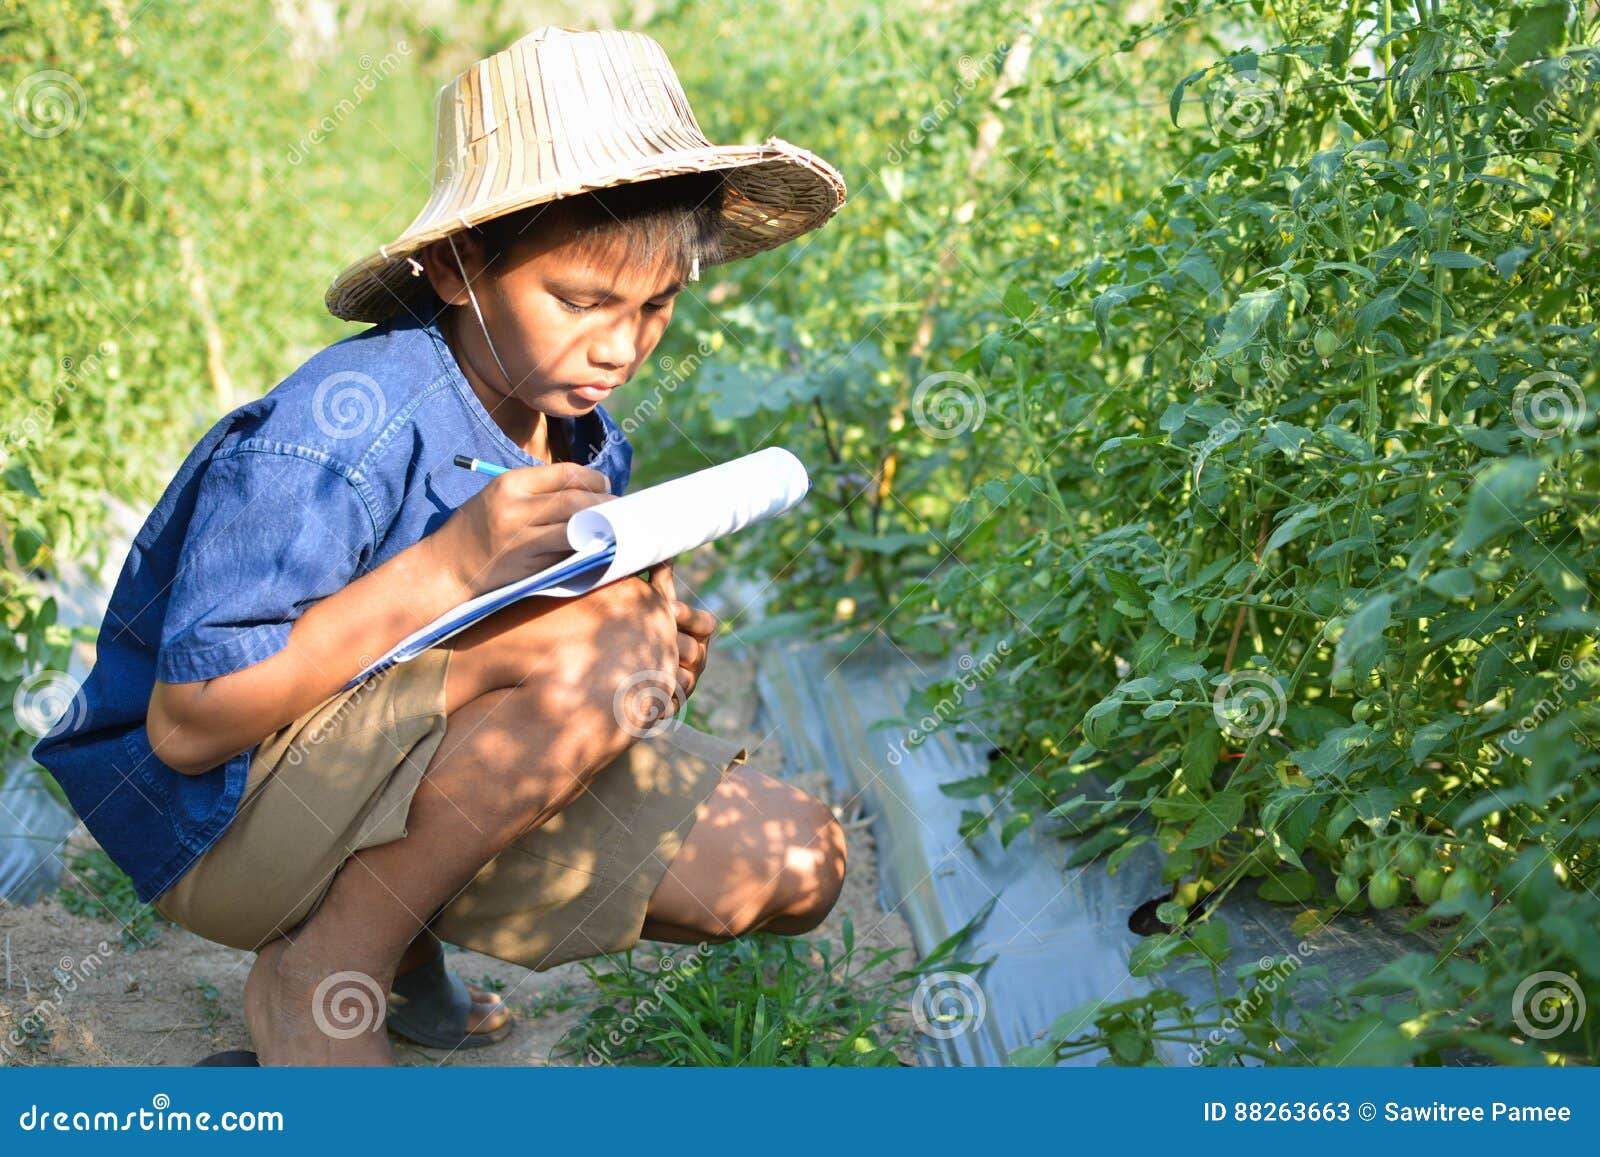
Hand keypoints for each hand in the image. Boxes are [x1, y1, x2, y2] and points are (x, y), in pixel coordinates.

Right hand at [428, 463, 614, 597]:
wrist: (447, 568)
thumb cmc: (477, 529)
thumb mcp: (499, 496)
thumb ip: (538, 491)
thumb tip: (587, 489)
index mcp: (510, 483)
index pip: (566, 473)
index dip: (594, 479)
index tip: (606, 486)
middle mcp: (516, 508)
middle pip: (576, 499)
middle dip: (605, 502)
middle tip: (619, 507)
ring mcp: (523, 539)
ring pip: (576, 526)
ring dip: (602, 526)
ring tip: (614, 526)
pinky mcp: (529, 565)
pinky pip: (568, 553)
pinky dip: (588, 548)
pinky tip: (598, 546)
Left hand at [645, 557, 718, 709]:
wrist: (632, 675)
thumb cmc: (648, 632)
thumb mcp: (656, 606)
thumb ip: (661, 581)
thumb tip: (664, 549)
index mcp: (698, 635)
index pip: (706, 624)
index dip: (689, 617)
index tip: (670, 609)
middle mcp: (697, 660)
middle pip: (693, 651)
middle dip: (672, 644)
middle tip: (653, 637)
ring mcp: (687, 684)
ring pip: (683, 678)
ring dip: (663, 672)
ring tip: (641, 667)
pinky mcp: (672, 705)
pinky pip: (670, 703)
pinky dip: (656, 699)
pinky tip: (640, 693)